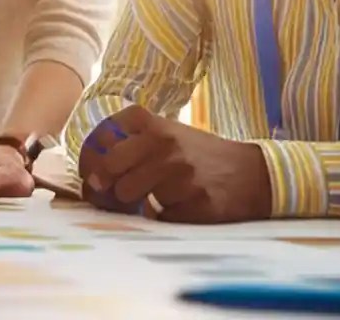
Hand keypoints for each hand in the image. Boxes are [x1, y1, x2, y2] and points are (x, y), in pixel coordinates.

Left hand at [77, 105, 271, 223]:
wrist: (250, 174)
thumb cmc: (199, 156)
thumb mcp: (167, 135)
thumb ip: (131, 144)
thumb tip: (90, 173)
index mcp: (154, 122)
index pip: (101, 135)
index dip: (88, 157)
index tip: (89, 172)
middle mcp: (164, 142)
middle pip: (109, 168)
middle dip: (106, 185)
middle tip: (114, 193)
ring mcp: (179, 172)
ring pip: (128, 195)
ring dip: (132, 203)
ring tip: (151, 199)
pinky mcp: (192, 200)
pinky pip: (155, 216)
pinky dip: (159, 216)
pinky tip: (176, 207)